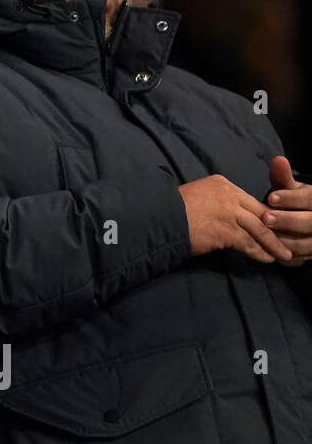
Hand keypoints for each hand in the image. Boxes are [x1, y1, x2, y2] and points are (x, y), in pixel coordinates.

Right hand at [178, 174, 292, 263]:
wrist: (157, 219)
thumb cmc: (171, 210)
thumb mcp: (196, 196)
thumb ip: (215, 202)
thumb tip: (228, 217)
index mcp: (222, 184)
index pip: (251, 201)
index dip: (265, 215)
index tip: (274, 226)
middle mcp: (229, 195)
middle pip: (260, 214)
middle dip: (276, 229)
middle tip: (287, 241)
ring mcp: (229, 213)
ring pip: (259, 230)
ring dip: (273, 244)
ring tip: (284, 255)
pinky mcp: (226, 231)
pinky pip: (249, 244)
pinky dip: (260, 253)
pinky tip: (267, 259)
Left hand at [261, 155, 311, 264]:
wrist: (307, 221)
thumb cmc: (295, 202)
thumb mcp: (291, 189)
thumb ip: (283, 178)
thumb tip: (278, 159)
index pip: (310, 199)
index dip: (292, 199)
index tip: (271, 197)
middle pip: (311, 222)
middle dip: (289, 220)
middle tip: (266, 218)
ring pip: (308, 244)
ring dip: (286, 241)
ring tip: (264, 236)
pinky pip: (301, 258)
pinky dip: (286, 256)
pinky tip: (269, 251)